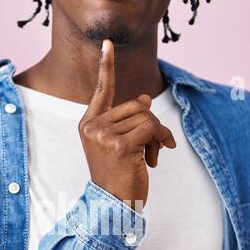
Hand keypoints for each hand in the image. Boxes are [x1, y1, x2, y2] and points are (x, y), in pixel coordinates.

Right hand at [78, 39, 176, 208]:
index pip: (102, 90)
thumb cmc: (119, 176)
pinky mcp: (118, 145)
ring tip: (152, 156)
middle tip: (153, 148)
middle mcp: (92, 126)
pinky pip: (152, 128)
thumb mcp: (120, 145)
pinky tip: (154, 160)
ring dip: (158, 136)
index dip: (106, 66)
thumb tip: (146, 98)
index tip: (107, 43)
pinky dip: (161, 141)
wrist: (113, 206)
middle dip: (152, 125)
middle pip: (137, 105)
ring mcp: (103, 135)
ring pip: (147, 116)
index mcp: (88, 124)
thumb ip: (129, 121)